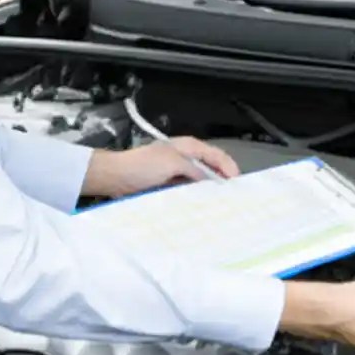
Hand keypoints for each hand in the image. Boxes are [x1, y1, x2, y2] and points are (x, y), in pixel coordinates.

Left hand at [82, 137, 240, 196]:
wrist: (116, 177)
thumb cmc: (142, 165)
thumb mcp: (173, 163)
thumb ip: (195, 170)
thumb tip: (211, 181)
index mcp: (188, 146)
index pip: (216, 155)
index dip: (229, 168)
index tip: (237, 185)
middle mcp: (186, 157)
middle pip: (212, 169)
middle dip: (222, 181)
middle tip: (233, 197)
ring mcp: (178, 172)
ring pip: (201, 181)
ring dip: (210, 191)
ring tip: (221, 204)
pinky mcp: (170, 185)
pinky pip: (189, 191)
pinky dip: (197, 197)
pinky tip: (202, 207)